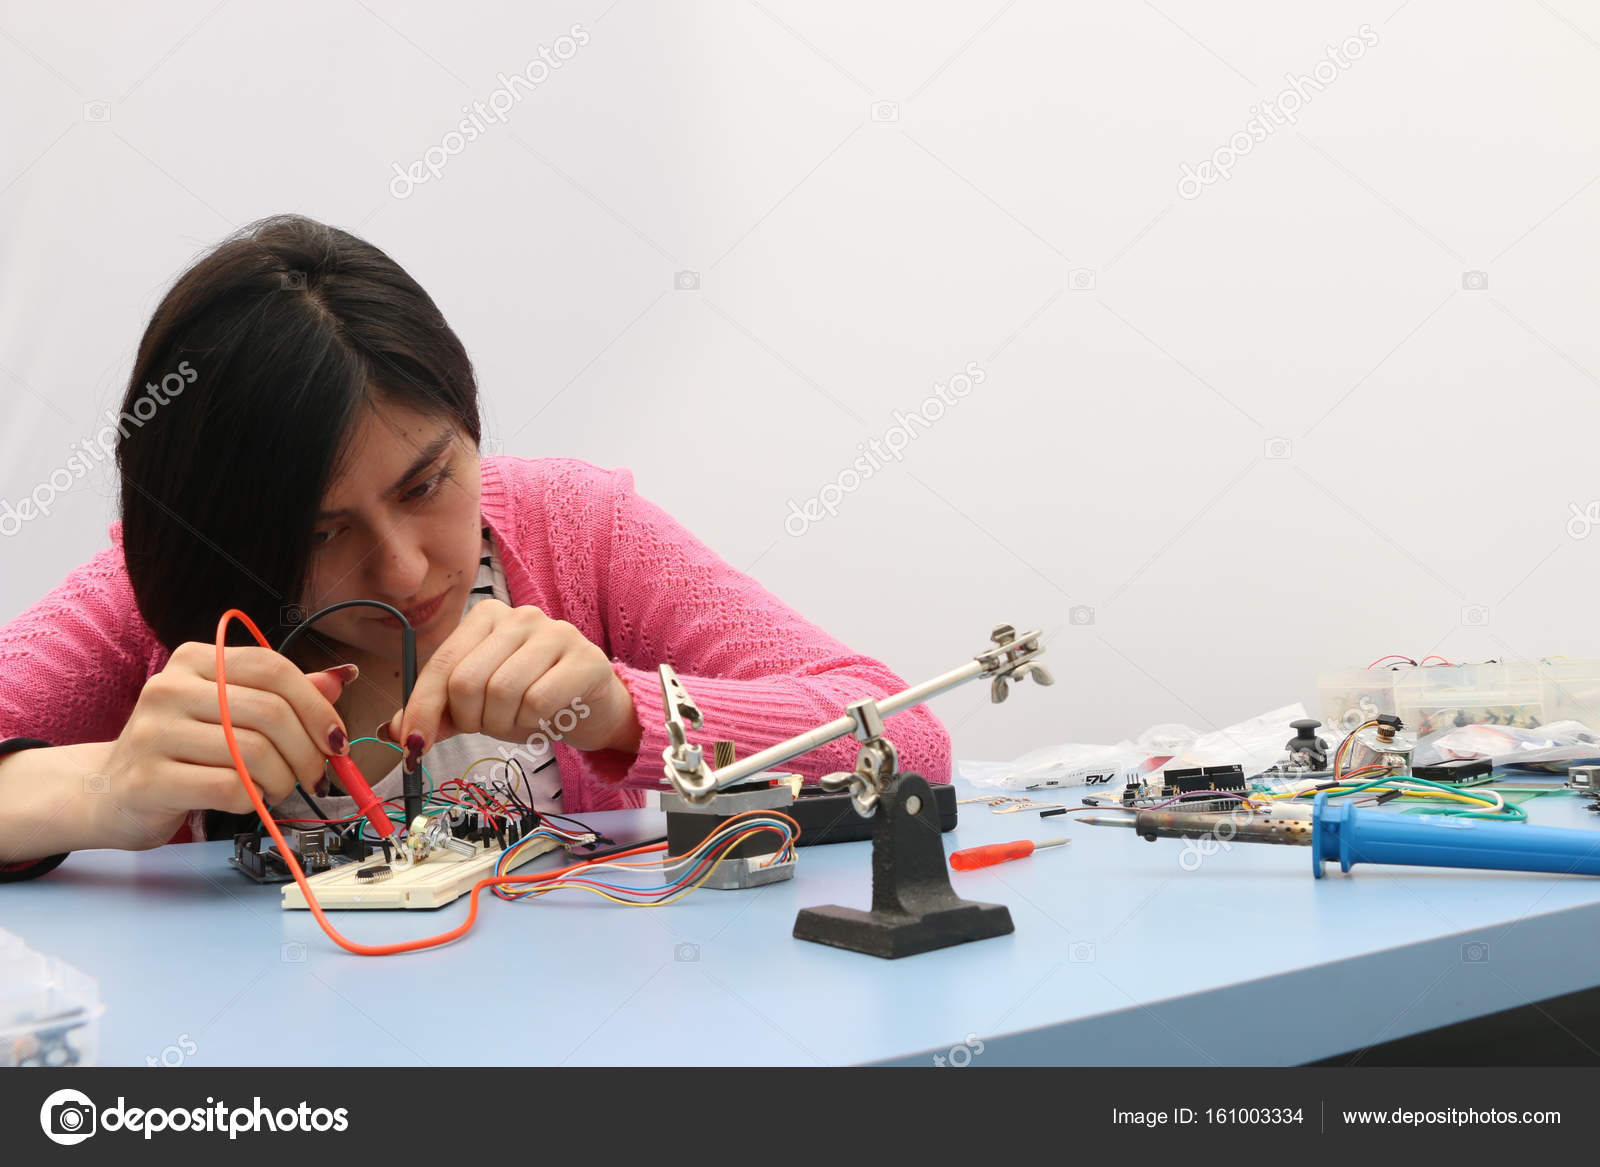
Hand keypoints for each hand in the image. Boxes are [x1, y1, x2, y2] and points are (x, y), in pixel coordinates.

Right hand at [96, 643, 356, 849]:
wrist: (109, 791)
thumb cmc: (183, 748)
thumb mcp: (230, 709)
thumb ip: (283, 694)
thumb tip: (342, 677)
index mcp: (196, 660)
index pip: (273, 669)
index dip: (317, 705)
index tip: (336, 738)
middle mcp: (169, 687)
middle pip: (270, 712)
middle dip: (308, 750)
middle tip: (315, 773)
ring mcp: (154, 732)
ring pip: (254, 752)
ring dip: (283, 779)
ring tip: (278, 788)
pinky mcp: (148, 779)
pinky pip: (229, 787)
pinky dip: (254, 799)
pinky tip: (249, 800)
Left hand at [382, 601, 638, 762]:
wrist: (594, 706)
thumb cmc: (532, 699)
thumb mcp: (479, 705)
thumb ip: (439, 712)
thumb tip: (395, 732)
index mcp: (486, 618)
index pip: (441, 664)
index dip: (422, 709)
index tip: (413, 746)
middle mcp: (520, 616)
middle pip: (467, 681)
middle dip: (470, 720)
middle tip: (487, 727)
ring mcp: (556, 633)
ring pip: (502, 692)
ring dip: (503, 723)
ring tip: (518, 721)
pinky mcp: (585, 660)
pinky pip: (538, 701)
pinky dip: (533, 722)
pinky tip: (545, 718)